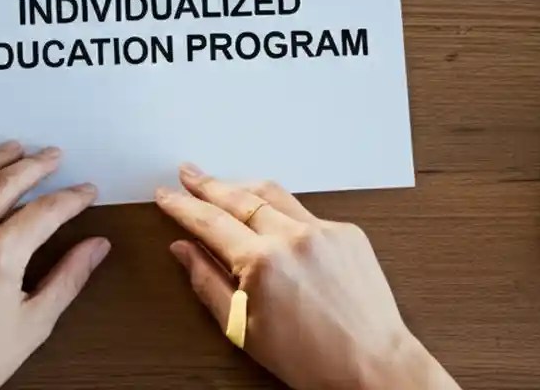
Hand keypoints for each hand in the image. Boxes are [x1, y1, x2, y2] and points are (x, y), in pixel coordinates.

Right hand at [157, 165, 460, 389]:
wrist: (373, 365)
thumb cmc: (311, 359)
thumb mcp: (243, 329)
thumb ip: (208, 283)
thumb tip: (184, 250)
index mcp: (264, 262)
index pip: (210, 221)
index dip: (182, 206)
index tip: (166, 195)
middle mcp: (294, 237)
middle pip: (239, 197)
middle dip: (208, 184)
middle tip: (188, 174)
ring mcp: (324, 230)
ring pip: (273, 194)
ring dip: (243, 187)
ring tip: (223, 185)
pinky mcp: (347, 232)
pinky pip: (304, 211)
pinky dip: (281, 211)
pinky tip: (270, 216)